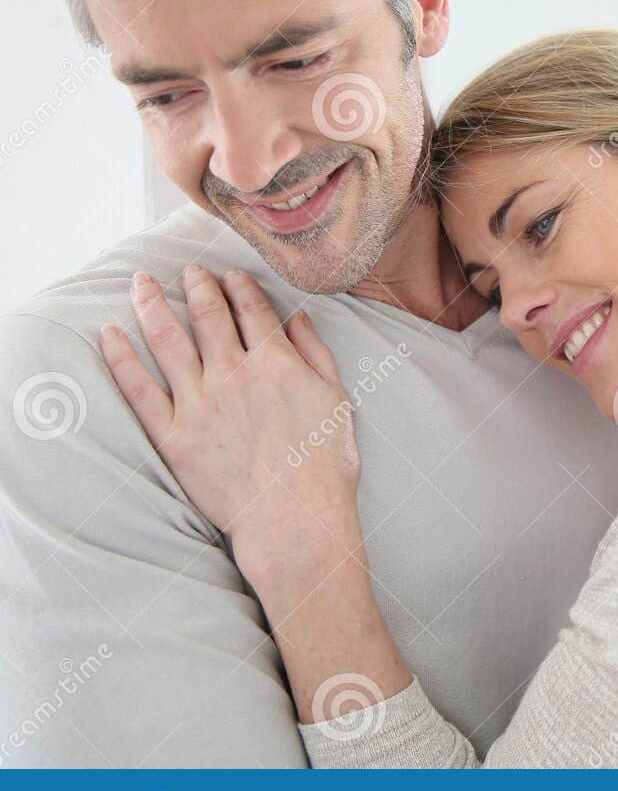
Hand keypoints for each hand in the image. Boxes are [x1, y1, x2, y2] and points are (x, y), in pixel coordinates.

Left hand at [100, 266, 362, 583]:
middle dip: (196, 286)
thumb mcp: (337, 399)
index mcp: (275, 362)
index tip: (229, 274)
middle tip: (188, 270)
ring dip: (152, 304)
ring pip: (167, 340)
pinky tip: (108, 334)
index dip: (238, 285)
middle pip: (207, 316)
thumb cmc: (324, 464)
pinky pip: (138, 389)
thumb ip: (316, 352)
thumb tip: (297, 316)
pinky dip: (120, 358)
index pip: (250, 308)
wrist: (294, 519)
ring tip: (141, 283)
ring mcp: (198, 403)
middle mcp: (233, 373)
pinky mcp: (172, 435)